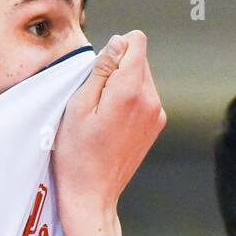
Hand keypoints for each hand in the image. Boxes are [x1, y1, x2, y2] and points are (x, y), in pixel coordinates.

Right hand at [52, 30, 165, 217]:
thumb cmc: (78, 155)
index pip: (136, 42)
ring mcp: (157, 115)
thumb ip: (101, 70)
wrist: (92, 194)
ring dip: (121, 86)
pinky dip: (128, 101)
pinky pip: (143, 97)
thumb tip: (118, 43)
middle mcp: (151, 101)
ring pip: (141, 78)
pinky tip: (110, 123)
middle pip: (139, 59)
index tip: (99, 71)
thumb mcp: (78, 105)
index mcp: (131, 92)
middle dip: (116, 69)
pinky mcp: (156, 126)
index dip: (114, 48)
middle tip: (95, 98)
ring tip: (101, 114)